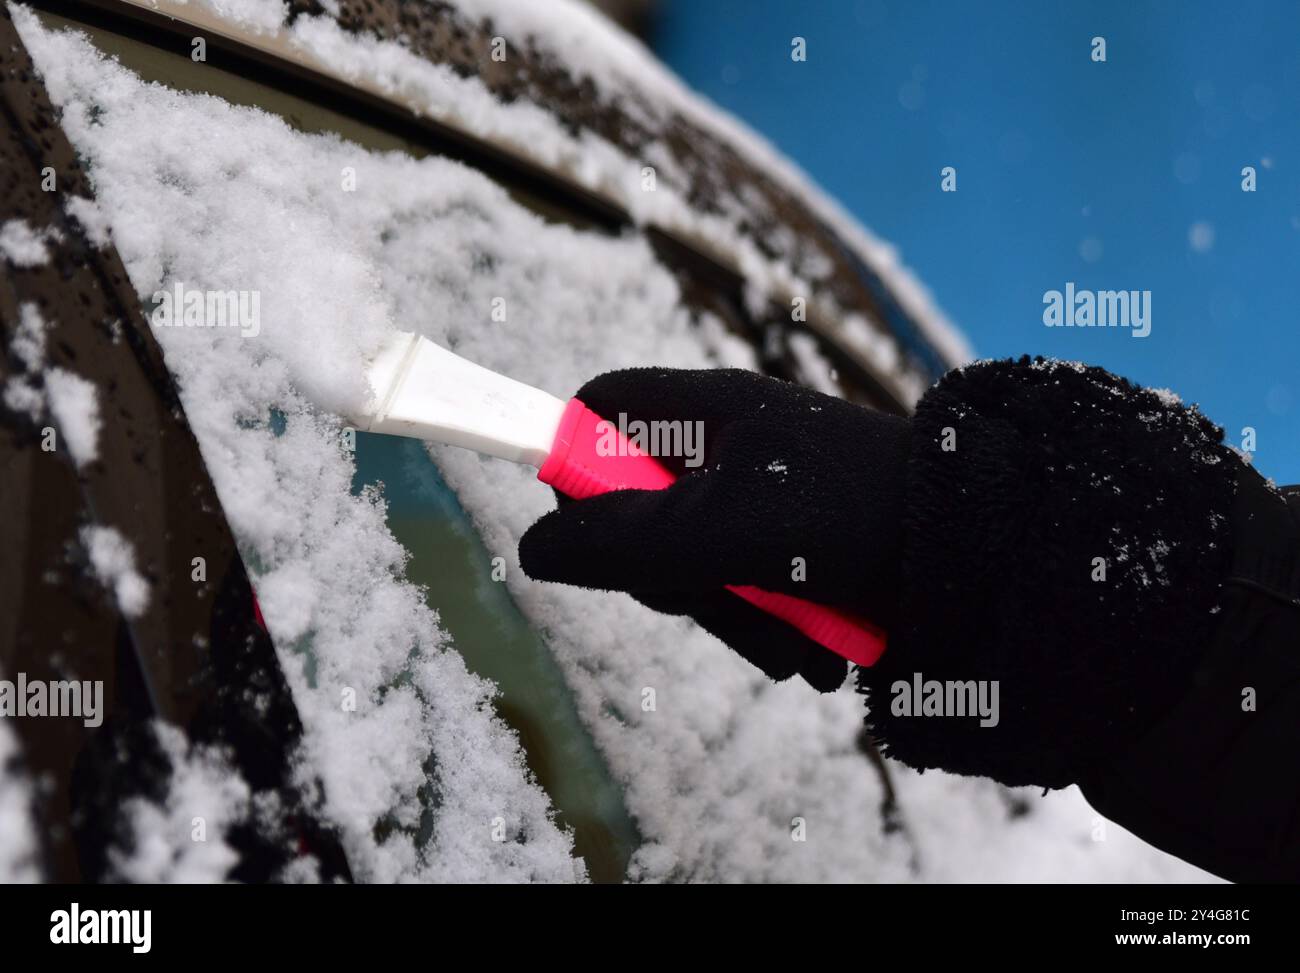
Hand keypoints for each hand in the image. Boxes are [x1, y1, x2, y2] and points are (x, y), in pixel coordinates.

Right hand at [519, 368, 910, 691]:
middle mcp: (727, 451)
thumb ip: (623, 540)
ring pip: (689, 567)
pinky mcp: (791, 553)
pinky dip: (769, 631)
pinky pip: (741, 595)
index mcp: (709, 412)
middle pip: (634, 509)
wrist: (984, 557)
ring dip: (731, 618)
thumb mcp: (727, 529)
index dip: (575, 462)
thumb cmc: (857, 517)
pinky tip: (813, 648)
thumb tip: (535, 548)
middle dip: (669, 576)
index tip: (584, 530)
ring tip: (790, 641)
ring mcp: (759, 503)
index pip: (602, 410)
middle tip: (712, 595)